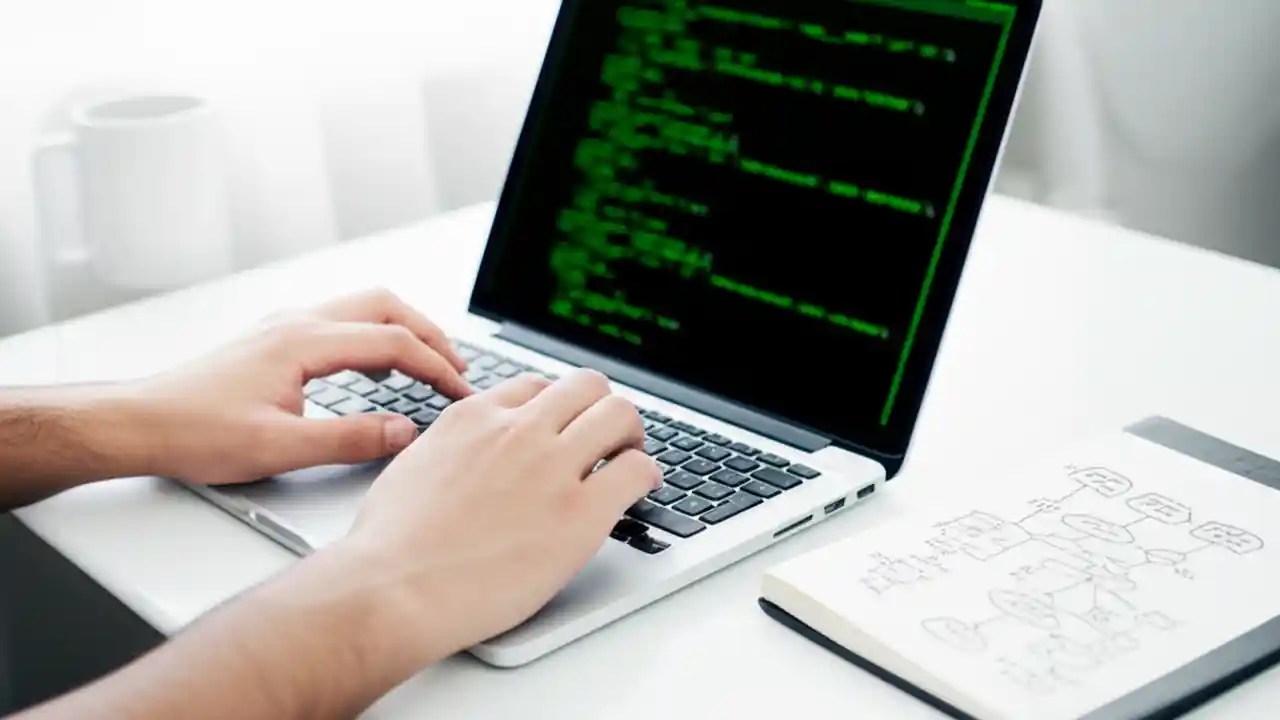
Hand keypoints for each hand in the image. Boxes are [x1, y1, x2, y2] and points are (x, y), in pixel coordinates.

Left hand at [134, 288, 471, 485]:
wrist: (139, 423)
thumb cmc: (194, 432)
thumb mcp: (280, 448)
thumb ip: (351, 439)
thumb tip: (405, 432)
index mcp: (303, 342)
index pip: (391, 342)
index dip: (435, 366)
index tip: (461, 391)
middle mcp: (296, 323)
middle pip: (384, 306)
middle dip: (428, 333)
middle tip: (457, 367)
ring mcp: (284, 328)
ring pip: (362, 309)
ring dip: (402, 331)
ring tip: (428, 365)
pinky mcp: (274, 341)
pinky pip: (340, 323)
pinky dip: (374, 338)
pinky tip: (376, 370)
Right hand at [340, 369, 661, 667]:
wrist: (394, 589)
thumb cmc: (390, 546)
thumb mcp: (410, 467)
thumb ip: (447, 448)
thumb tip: (460, 455)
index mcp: (475, 418)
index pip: (536, 387)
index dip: (558, 408)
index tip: (565, 429)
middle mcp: (518, 431)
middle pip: (586, 387)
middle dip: (601, 409)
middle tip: (608, 438)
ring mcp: (553, 467)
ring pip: (619, 415)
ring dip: (631, 434)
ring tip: (630, 459)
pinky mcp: (582, 512)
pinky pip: (637, 470)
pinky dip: (647, 476)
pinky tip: (641, 491)